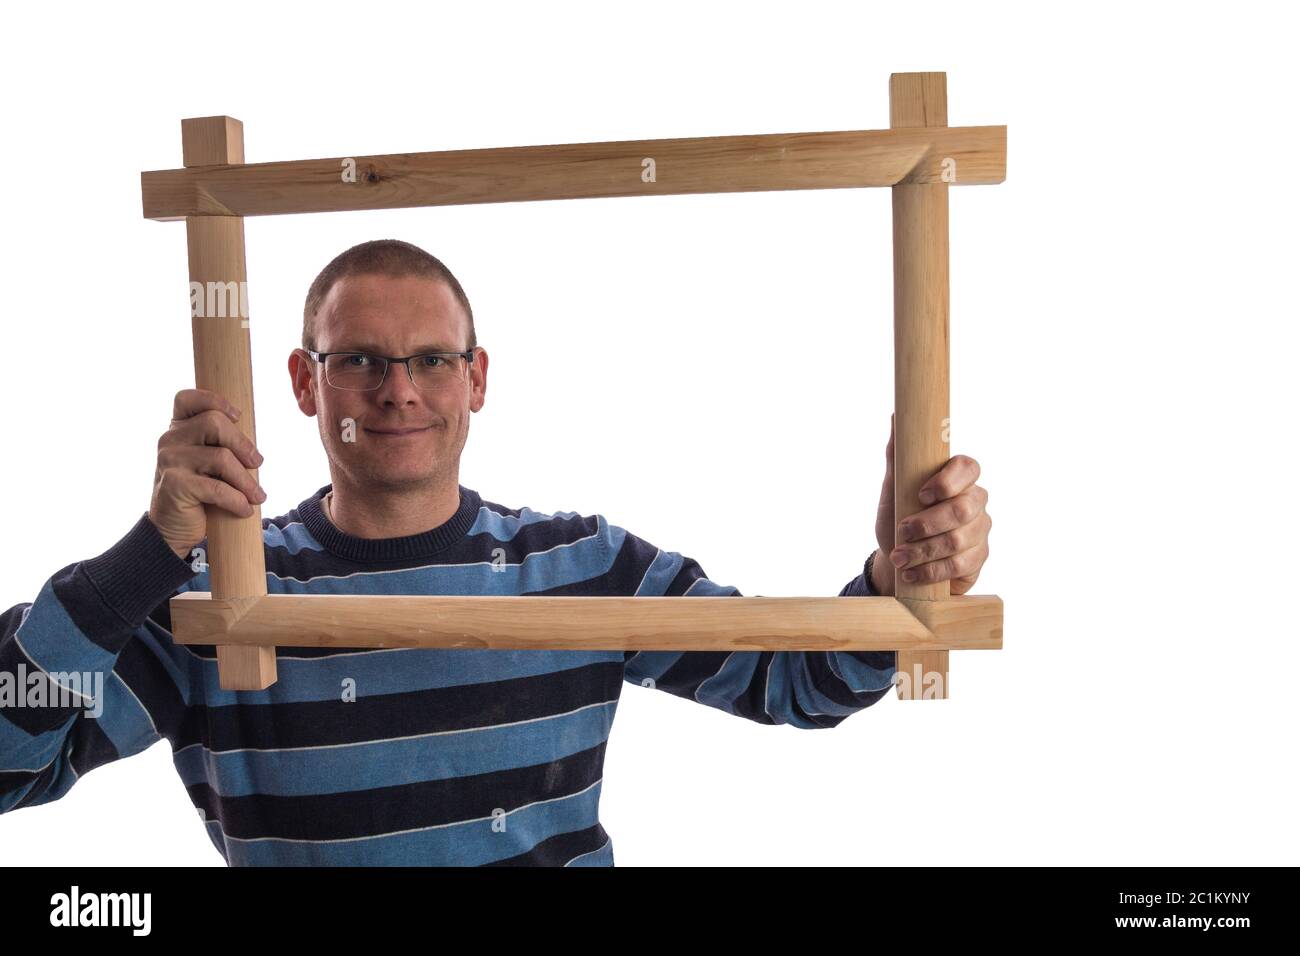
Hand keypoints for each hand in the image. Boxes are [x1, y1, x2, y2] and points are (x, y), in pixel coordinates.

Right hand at [149, 389, 265, 559]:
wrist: (172, 529)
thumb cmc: (198, 492)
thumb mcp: (208, 464)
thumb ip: (221, 445)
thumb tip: (254, 446)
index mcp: (177, 429)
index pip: (187, 398)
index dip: (214, 400)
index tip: (238, 416)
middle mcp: (169, 440)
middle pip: (214, 423)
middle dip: (242, 444)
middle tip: (258, 463)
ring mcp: (169, 461)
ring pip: (221, 457)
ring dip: (246, 480)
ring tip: (258, 496)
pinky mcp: (175, 485)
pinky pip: (217, 488)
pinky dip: (237, 500)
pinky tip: (246, 509)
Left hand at [871, 413, 990, 595]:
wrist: (900, 559)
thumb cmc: (899, 516)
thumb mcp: (894, 488)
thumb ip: (897, 455)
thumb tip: (896, 415)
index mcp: (958, 478)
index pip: (968, 467)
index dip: (947, 481)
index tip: (921, 494)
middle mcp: (975, 501)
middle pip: (963, 509)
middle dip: (928, 524)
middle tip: (901, 532)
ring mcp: (980, 531)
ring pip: (960, 540)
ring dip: (924, 551)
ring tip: (900, 557)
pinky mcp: (978, 558)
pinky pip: (960, 565)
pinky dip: (931, 570)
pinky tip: (912, 572)